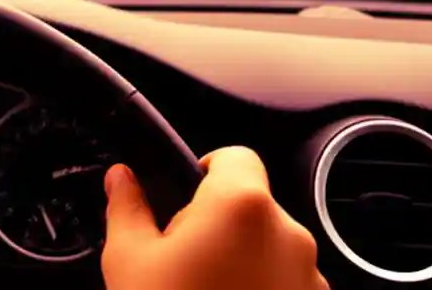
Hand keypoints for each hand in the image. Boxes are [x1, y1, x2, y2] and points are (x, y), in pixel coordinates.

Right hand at [102, 147, 327, 289]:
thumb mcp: (128, 262)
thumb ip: (127, 207)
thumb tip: (121, 179)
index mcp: (241, 206)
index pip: (233, 154)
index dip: (204, 169)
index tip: (182, 196)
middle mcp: (288, 235)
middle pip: (251, 205)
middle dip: (218, 224)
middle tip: (180, 259)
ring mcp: (310, 279)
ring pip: (271, 249)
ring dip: (242, 261)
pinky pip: (286, 285)